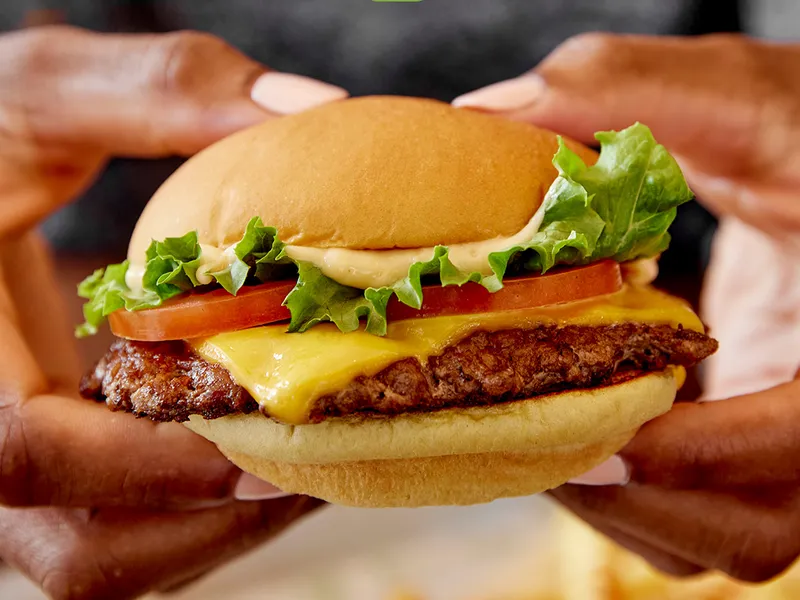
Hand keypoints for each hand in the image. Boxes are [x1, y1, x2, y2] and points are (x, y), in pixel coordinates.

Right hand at [0, 26, 344, 598]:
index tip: (264, 451)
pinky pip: (115, 533)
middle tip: (305, 472)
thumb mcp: (43, 95)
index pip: (22, 452)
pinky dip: (191, 518)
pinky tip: (253, 461)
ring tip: (298, 473)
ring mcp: (6, 462)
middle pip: (74, 551)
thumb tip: (310, 104)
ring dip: (209, 533)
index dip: (148, 466)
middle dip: (203, 523)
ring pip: (100, 559)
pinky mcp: (46, 463)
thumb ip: (164, 91)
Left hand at [454, 34, 799, 581]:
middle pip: (750, 528)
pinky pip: (703, 508)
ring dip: (623, 509)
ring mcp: (794, 440)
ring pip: (719, 533)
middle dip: (639, 503)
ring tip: (541, 451)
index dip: (701, 455)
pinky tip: (576, 436)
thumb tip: (493, 106)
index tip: (598, 447)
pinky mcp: (761, 440)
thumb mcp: (751, 105)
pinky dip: (635, 494)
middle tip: (546, 458)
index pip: (798, 438)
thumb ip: (637, 91)